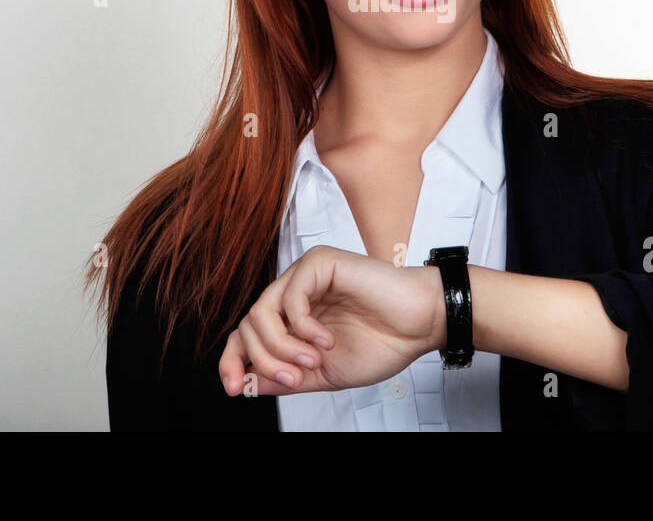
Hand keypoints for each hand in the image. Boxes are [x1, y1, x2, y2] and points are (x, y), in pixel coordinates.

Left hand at [218, 245, 444, 396]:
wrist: (419, 326)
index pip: (246, 334)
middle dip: (265, 361)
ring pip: (261, 312)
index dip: (233, 361)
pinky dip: (303, 326)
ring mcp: (305, 275)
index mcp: (292, 317)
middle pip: (248, 326)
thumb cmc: (382, 343)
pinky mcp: (320, 262)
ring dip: (282, 346)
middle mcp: (293, 293)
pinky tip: (326, 340)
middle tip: (295, 379)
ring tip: (313, 361)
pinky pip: (290, 297)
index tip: (234, 389)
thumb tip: (244, 384)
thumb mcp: (323, 374)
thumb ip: (284, 377)